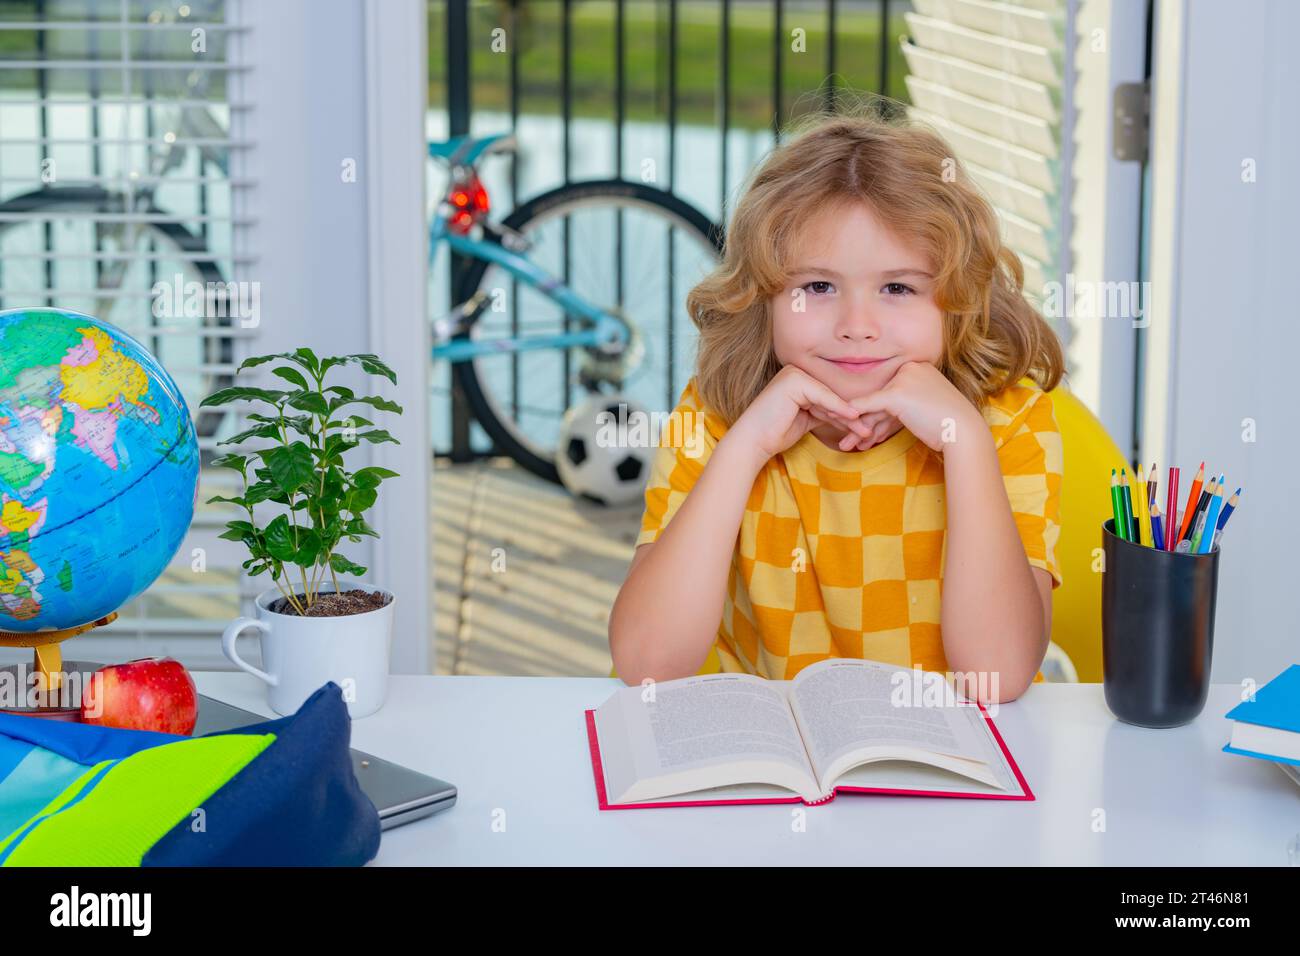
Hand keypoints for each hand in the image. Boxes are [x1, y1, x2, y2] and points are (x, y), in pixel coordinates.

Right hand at [726, 364, 875, 463]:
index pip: (827, 398)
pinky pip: (822, 396)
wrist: (753, 441)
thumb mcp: (806, 420)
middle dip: (849, 416)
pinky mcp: (793, 380)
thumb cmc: (775, 433)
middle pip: (829, 396)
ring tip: (865, 429)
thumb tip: (848, 414)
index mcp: (796, 379)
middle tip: (868, 430)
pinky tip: (853, 417)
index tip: (862, 429)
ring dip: (848, 415)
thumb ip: (823, 412)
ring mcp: (793, 374)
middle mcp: (795, 372)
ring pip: (828, 397)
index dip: (845, 414)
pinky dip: (838, 407)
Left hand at [845, 361, 983, 452]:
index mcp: (918, 368)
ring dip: (860, 429)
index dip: (877, 418)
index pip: (891, 393)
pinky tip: (846, 430)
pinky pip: (871, 406)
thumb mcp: (920, 410)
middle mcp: (909, 368)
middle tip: (851, 440)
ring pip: (875, 406)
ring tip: (845, 446)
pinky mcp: (896, 393)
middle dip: (866, 423)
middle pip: (882, 400)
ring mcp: (903, 379)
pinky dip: (857, 417)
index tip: (867, 435)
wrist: (963, 431)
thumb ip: (898, 409)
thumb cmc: (946, 424)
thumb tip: (877, 417)